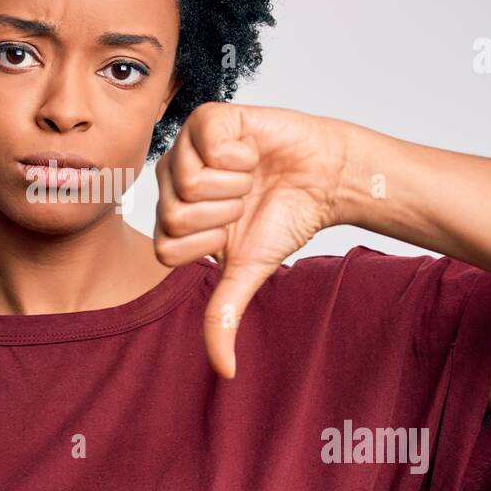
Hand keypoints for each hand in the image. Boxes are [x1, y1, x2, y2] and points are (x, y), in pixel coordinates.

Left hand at [153, 103, 347, 378]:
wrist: (325, 178)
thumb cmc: (283, 218)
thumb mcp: (248, 271)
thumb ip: (223, 316)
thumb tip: (224, 372)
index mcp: (173, 217)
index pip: (166, 247)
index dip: (209, 243)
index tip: (233, 231)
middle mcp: (172, 181)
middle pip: (173, 216)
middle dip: (224, 215)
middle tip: (244, 201)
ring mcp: (187, 147)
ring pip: (188, 182)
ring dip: (235, 186)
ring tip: (249, 177)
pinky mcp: (210, 118)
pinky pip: (207, 145)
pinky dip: (240, 156)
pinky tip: (251, 153)